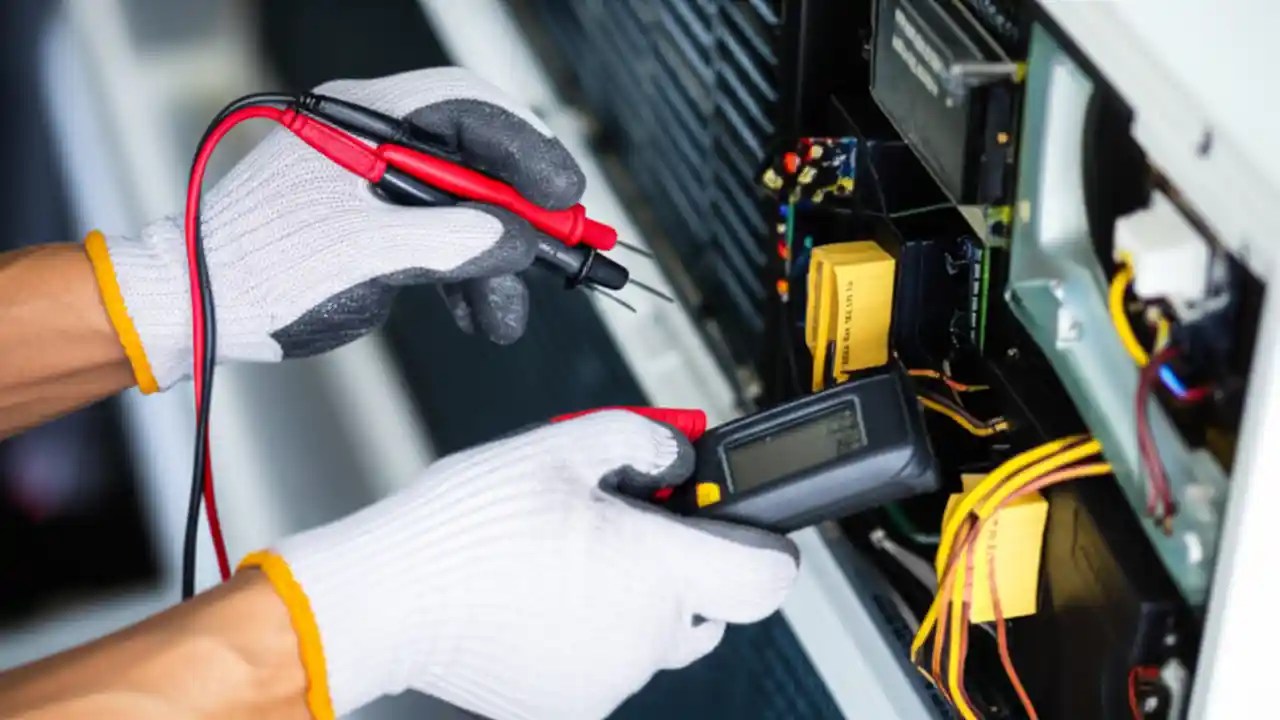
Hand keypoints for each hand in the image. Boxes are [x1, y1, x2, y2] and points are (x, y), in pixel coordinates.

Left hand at [86, 67, 583, 391]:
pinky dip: (466, 278)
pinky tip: (481, 314)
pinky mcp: (377, 227)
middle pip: (475, 162)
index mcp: (362, 122)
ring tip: (505, 317)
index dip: (525, 147)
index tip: (562, 193)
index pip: (465, 108)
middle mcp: (374, 145)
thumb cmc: (256, 268)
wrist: (199, 312)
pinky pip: (442, 241)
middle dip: (518, 216)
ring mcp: (377, 187)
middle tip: (558, 249)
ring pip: (464, 211)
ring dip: (494, 264)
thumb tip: (517, 239)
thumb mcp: (366, 251)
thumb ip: (450, 239)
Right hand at [242, 411, 799, 719]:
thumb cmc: (464, 526)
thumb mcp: (562, 446)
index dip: (766, 548)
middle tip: (611, 525)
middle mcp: (643, 638)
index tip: (747, 534)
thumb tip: (676, 456)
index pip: (766, 579)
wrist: (385, 597)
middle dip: (668, 561)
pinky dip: (586, 633)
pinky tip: (535, 598)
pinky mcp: (567, 707)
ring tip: (557, 559)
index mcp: (656, 573)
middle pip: (699, 602)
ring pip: (647, 634)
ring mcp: (606, 682)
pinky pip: (602, 663)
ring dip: (624, 598)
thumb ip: (644, 440)